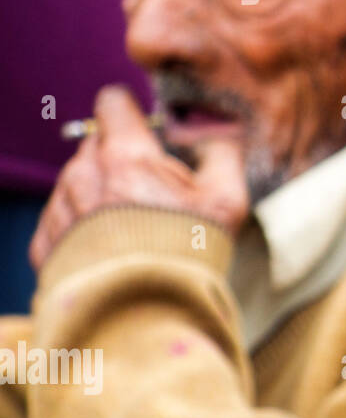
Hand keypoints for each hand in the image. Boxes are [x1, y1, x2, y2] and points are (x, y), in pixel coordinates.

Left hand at [30, 86, 247, 269]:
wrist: (144, 315)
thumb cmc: (189, 253)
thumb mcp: (227, 199)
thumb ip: (222, 150)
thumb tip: (217, 128)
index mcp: (126, 156)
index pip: (113, 103)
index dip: (131, 111)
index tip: (145, 129)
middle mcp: (84, 175)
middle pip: (96, 145)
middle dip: (120, 158)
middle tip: (150, 190)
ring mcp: (59, 209)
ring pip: (76, 182)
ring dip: (100, 193)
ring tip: (132, 229)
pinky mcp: (46, 244)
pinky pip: (61, 219)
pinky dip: (81, 226)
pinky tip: (110, 249)